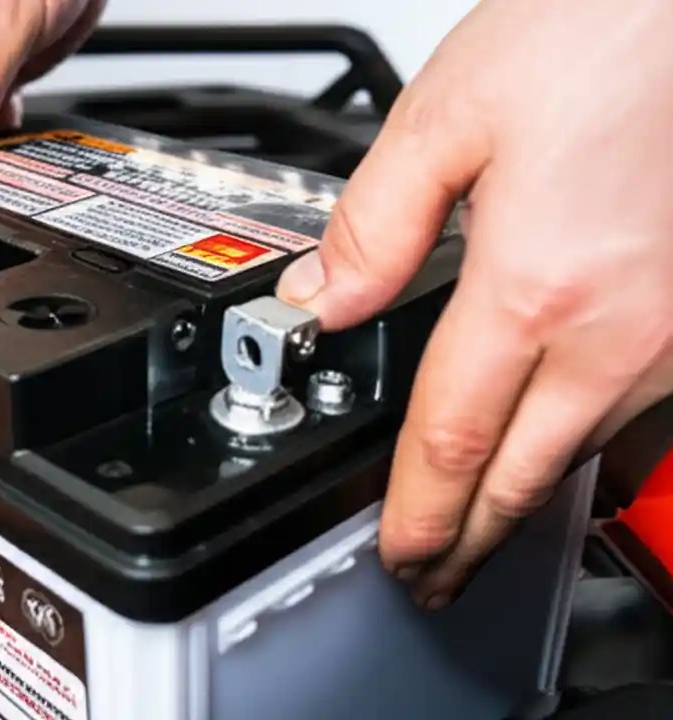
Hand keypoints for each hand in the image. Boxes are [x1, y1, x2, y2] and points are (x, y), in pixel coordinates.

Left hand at [276, 0, 672, 607]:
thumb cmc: (607, 29)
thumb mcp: (449, 116)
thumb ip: (374, 223)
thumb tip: (325, 297)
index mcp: (536, 284)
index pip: (452, 438)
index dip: (417, 511)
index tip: (397, 552)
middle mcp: (621, 326)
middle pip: (526, 471)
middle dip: (470, 538)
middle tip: (433, 577)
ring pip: (588, 447)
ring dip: (528, 497)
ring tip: (485, 527)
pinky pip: (642, 405)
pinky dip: (588, 439)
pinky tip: (562, 443)